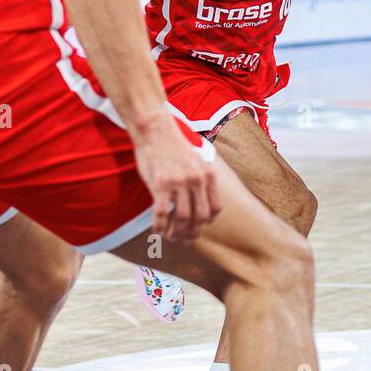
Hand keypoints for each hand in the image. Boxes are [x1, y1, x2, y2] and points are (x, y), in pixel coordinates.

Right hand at [132, 109, 220, 241]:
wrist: (156, 130)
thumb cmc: (174, 147)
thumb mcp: (197, 161)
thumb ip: (202, 179)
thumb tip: (201, 200)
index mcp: (209, 175)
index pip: (215, 208)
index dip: (208, 222)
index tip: (199, 227)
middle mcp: (197, 180)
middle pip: (200, 217)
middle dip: (193, 233)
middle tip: (185, 240)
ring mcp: (179, 183)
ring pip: (181, 219)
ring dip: (176, 233)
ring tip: (170, 238)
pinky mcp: (160, 185)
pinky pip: (161, 214)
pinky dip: (159, 227)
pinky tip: (156, 232)